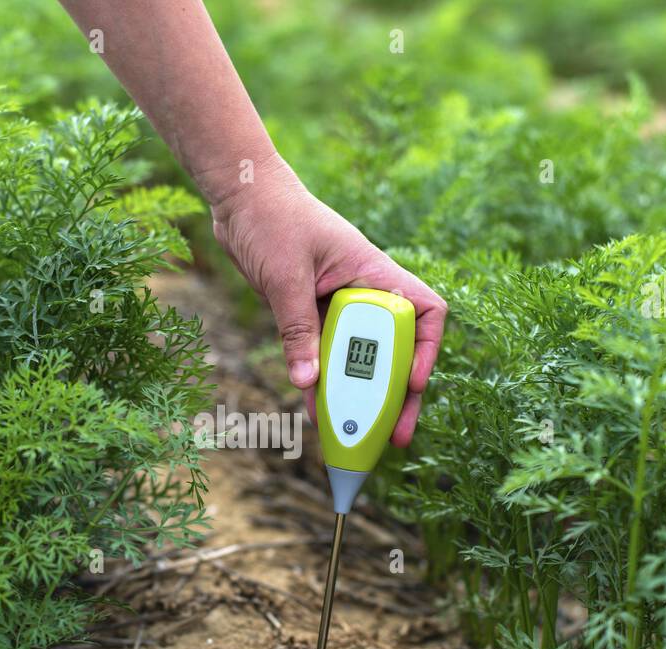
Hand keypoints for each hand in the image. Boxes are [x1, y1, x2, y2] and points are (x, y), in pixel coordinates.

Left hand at [210, 155, 446, 446]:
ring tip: (355, 436)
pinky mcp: (311, 314)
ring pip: (356, 359)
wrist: (239, 196)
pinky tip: (316, 414)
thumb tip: (307, 382)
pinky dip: (320, 384)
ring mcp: (337, 305)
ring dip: (356, 396)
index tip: (412, 383)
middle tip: (392, 434)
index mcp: (373, 273)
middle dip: (394, 394)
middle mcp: (362, 292)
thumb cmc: (271, 217)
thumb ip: (297, 328)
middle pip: (392, 349)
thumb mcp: (285, 276)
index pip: (424, 312)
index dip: (426, 350)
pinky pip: (322, 356)